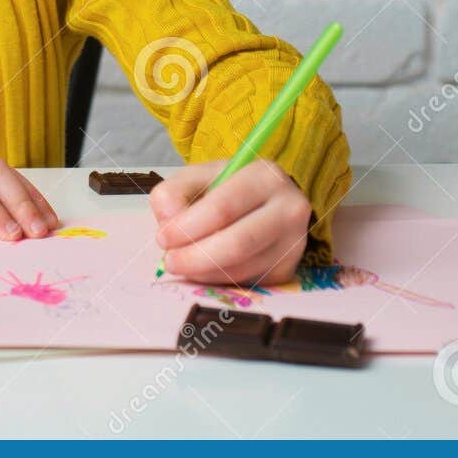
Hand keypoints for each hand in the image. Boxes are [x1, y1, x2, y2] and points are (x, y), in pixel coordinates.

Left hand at [149, 158, 312, 285]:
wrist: (261, 203)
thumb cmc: (223, 188)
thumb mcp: (194, 178)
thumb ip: (172, 193)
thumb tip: (168, 222)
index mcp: (265, 176)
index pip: (223, 207)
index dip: (188, 227)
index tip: (163, 237)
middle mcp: (289, 209)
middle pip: (239, 243)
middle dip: (196, 257)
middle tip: (169, 261)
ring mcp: (294, 242)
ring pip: (243, 268)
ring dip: (204, 272)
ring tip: (182, 264)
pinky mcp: (288, 269)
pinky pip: (248, 281)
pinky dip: (218, 280)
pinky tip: (204, 270)